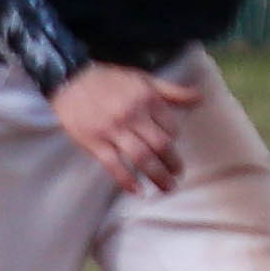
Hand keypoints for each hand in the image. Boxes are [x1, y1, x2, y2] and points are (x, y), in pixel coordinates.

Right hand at [52, 61, 198, 193]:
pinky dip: (127, 180)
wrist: (69, 80)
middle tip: (178, 174)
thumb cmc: (109, 80)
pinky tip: (138, 191)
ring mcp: (113, 130)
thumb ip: (172, 91)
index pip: (171, 127)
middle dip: (173, 164)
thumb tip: (200, 98)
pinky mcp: (94, 142)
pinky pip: (114, 165)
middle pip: (161, 146)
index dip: (175, 139)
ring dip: (157, 176)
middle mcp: (133, 115)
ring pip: (142, 158)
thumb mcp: (143, 79)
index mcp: (147, 99)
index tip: (172, 146)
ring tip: (167, 188)